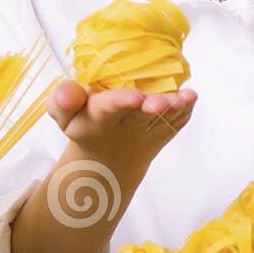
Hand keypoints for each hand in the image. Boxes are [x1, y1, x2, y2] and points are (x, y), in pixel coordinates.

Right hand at [47, 80, 195, 178]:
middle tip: (163, 102)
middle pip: (141, 116)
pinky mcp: (163, 133)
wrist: (107, 160)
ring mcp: (148, 132)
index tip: (134, 97)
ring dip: (174, 110)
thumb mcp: (64, 116)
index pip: (108, 108)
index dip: (121, 102)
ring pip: (163, 121)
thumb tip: (67, 92)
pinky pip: (177, 123)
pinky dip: (185, 111)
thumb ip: (62, 100)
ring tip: (186, 97)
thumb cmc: (85, 125)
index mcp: (98, 118)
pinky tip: (190, 97)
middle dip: (153, 107)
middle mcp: (126, 126)